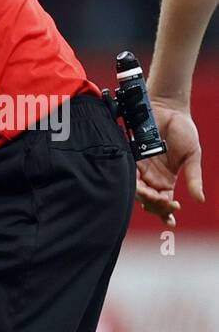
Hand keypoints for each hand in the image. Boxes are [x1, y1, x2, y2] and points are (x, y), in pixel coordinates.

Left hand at [136, 99, 203, 226]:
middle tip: (169, 204)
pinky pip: (129, 176)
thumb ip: (194, 178)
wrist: (170, 109)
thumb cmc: (183, 131)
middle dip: (158, 206)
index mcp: (165, 182)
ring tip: (157, 198)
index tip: (171, 222)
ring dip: (147, 198)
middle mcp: (150, 179)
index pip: (163, 203)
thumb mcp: (192, 156)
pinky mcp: (131, 158)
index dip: (165, 214)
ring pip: (138, 192)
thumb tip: (200, 200)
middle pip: (149, 201)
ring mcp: (140, 169)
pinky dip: (136, 185)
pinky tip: (144, 189)